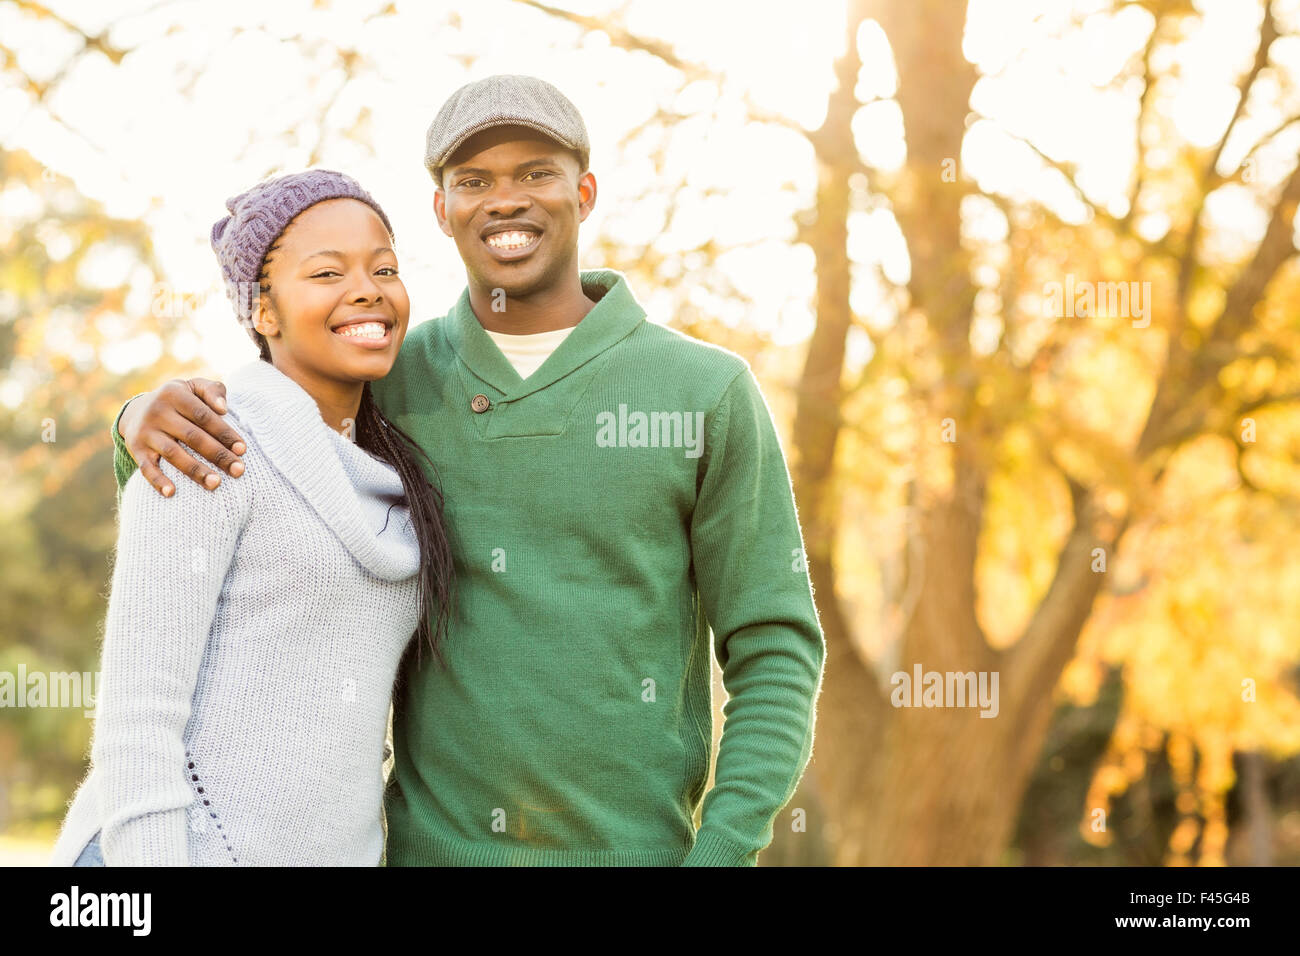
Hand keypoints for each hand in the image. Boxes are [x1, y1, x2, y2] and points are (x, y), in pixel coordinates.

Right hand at [119, 378, 245, 496]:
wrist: (137, 409)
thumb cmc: (179, 400)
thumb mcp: (194, 387)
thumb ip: (213, 391)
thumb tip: (223, 408)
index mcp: (174, 394)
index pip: (204, 416)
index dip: (224, 433)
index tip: (242, 450)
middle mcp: (157, 412)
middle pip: (192, 436)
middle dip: (217, 455)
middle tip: (238, 470)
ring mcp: (145, 432)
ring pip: (172, 453)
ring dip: (195, 470)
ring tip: (216, 483)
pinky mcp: (135, 449)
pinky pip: (146, 467)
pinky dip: (157, 481)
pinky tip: (172, 493)